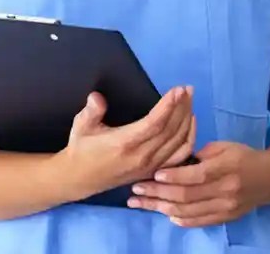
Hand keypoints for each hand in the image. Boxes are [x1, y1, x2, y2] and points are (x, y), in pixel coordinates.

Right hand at [58, 86, 196, 199]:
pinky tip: (190, 122)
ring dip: (187, 119)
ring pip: (179, 142)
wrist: (79, 180)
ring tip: (189, 100)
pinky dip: (190, 138)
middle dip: (182, 107)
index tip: (178, 89)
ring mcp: (151, 166)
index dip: (169, 106)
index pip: (155, 123)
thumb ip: (91, 112)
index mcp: (124, 144)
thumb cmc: (82, 150)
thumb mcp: (81, 128)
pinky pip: (180, 155)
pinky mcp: (155, 171)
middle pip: (171, 130)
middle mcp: (142, 156)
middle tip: (188, 89)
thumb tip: (97, 97)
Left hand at [126, 141, 269, 226]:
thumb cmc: (244, 157)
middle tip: (136, 190)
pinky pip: (198, 222)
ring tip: (141, 203)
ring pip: (188, 211)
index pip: (196, 175)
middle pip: (187, 196)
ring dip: (161, 208)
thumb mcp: (226, 146)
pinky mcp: (225, 218)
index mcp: (227, 167)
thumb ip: (202, 152)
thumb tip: (176, 159)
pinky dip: (180, 219)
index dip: (173, 177)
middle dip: (158, 193)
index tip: (154, 175)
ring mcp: (226, 207)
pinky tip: (165, 213)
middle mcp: (226, 190)